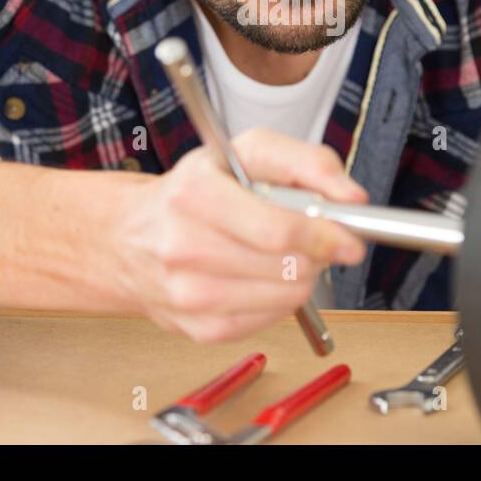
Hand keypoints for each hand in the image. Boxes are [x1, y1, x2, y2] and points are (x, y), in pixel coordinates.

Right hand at [110, 128, 367, 343]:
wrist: (128, 238)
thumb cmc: (192, 191)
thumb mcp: (244, 151)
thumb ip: (306, 160)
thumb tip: (351, 196)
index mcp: (195, 194)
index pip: (280, 230)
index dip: (326, 233)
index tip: (349, 233)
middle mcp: (184, 246)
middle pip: (290, 266)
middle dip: (318, 252)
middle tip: (317, 238)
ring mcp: (189, 294)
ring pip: (288, 295)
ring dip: (303, 274)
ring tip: (284, 254)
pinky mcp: (200, 329)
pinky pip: (271, 319)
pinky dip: (280, 298)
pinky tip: (263, 277)